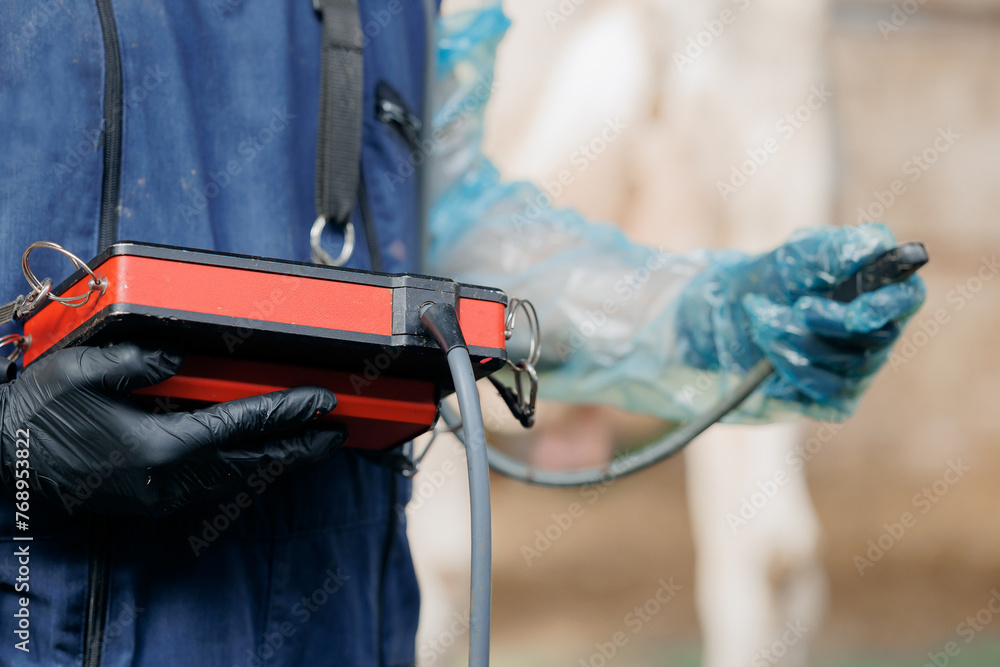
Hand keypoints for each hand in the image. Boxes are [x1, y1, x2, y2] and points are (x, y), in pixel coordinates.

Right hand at [0, 342, 344, 515]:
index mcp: (158, 446)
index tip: (322, 402)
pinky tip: (257, 457)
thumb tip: (177, 355)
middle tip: (337, 433)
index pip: (242, 425)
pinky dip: (244, 470)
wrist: (1, 455)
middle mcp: (166, 479)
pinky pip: (212, 485)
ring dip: (275, 462)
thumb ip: (138, 360)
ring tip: (309, 445)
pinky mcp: (150, 500)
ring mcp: (159, 495)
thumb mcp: (84, 370)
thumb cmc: (39, 410)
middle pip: (251, 464)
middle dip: (298, 448)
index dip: (287, 412)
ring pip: (235, 480)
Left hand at [677, 223, 925, 417]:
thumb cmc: (778, 277)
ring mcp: (859, 369)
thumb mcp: (800, 253)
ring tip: (764, 318)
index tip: (856, 313)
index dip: (889, 307)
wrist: (733, 314)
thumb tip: (876, 245)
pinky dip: (791, 370)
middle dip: (827, 323)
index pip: (908, 298)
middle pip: (875, 338)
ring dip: (795, 341)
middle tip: (796, 307)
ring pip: (844, 367)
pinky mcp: (834, 398)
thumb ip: (837, 248)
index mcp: (881, 289)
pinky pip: (825, 394)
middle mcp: (879, 332)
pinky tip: (770, 352)